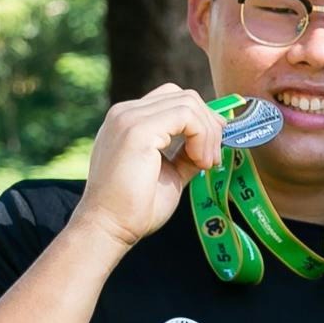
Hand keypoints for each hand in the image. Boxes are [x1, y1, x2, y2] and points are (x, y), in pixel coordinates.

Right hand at [69, 87, 225, 252]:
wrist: (109, 227)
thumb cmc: (136, 208)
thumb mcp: (170, 172)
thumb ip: (187, 153)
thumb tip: (213, 141)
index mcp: (129, 121)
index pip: (173, 99)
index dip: (201, 119)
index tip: (212, 149)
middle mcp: (125, 113)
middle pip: (184, 95)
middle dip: (209, 124)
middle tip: (213, 160)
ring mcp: (129, 117)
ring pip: (188, 102)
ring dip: (208, 133)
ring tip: (206, 164)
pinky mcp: (138, 129)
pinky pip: (186, 115)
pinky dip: (202, 136)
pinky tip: (199, 162)